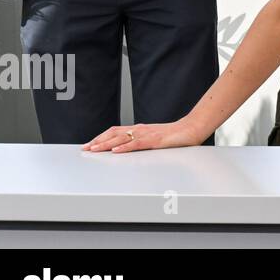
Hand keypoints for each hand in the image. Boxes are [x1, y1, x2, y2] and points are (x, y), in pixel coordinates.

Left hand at [82, 117, 210, 152]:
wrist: (194, 128)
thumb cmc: (178, 135)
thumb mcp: (156, 139)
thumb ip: (143, 143)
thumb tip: (131, 149)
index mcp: (141, 129)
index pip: (116, 131)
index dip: (101, 137)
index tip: (89, 144)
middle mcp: (141, 129)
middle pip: (114, 133)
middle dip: (98, 140)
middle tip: (85, 148)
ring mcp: (148, 134)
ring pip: (122, 137)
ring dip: (106, 144)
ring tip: (94, 149)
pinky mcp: (155, 140)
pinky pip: (137, 143)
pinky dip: (124, 147)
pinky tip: (116, 151)